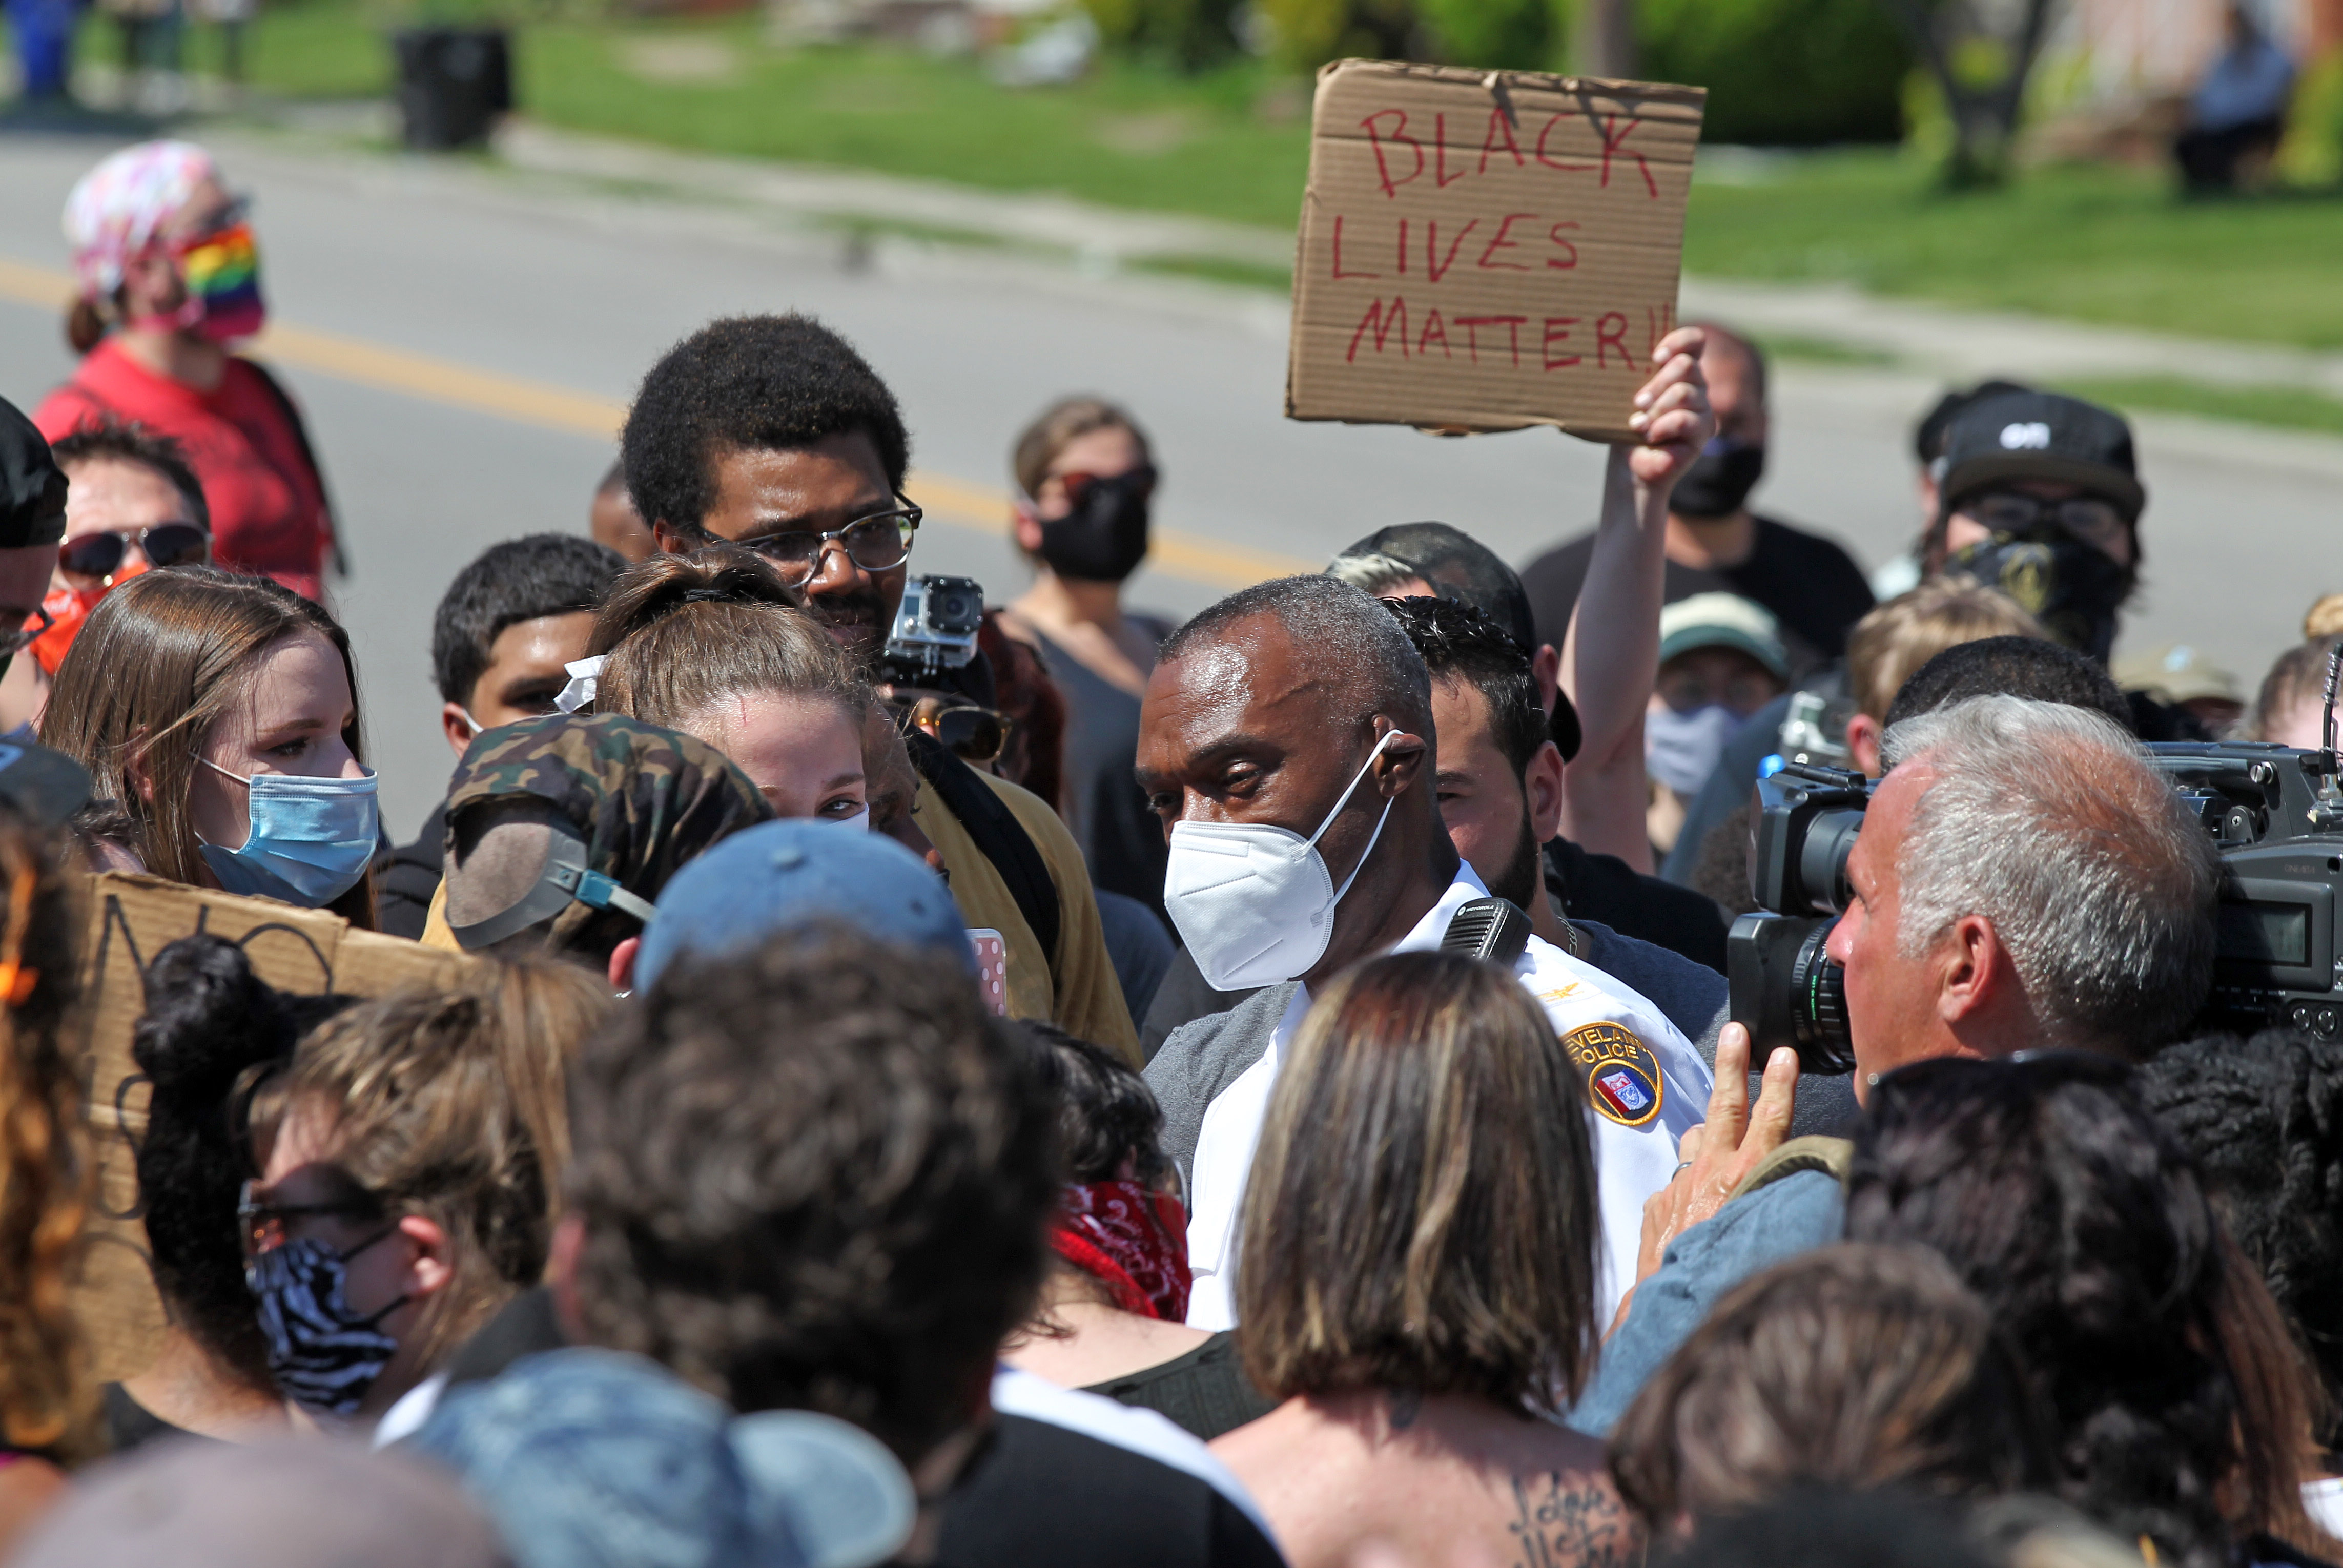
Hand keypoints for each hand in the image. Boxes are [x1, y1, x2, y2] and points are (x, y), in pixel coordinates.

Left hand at [1623, 325, 1712, 489]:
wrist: (1629, 468)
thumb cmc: (1625, 429)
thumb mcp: (1626, 397)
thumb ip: (1634, 375)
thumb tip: (1618, 357)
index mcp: (1680, 372)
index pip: (1694, 341)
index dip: (1678, 341)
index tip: (1655, 357)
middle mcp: (1697, 387)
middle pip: (1686, 365)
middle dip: (1656, 383)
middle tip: (1638, 403)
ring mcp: (1703, 410)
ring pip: (1684, 392)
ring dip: (1656, 408)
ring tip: (1639, 424)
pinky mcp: (1703, 434)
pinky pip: (1685, 420)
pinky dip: (1662, 426)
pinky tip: (1650, 436)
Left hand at [1631, 1023, 1798, 1285]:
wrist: (1672, 1310)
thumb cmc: (1727, 1279)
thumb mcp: (1764, 1238)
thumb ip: (1772, 1203)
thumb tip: (1789, 1183)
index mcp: (1745, 1180)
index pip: (1769, 1120)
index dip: (1779, 1085)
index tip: (1784, 1054)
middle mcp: (1711, 1174)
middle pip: (1725, 1106)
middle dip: (1732, 1065)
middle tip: (1736, 1031)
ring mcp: (1679, 1184)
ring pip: (1696, 1138)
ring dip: (1707, 1128)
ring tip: (1715, 1125)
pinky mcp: (1657, 1201)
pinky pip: (1677, 1179)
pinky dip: (1689, 1182)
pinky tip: (1694, 1204)